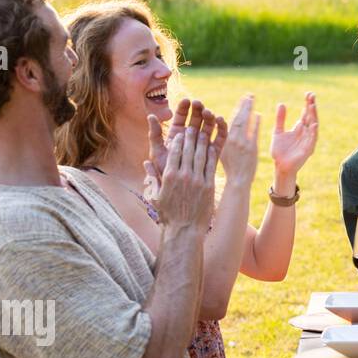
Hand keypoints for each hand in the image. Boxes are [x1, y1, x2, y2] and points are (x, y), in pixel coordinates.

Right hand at [155, 101, 222, 230]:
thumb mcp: (155, 196)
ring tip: (202, 133)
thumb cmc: (168, 214)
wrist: (185, 229)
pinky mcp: (208, 185)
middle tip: (192, 127)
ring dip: (202, 142)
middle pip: (187, 150)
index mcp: (169, 176)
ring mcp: (197, 180)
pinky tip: (212, 147)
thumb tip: (146, 162)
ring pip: (200, 155)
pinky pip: (210, 166)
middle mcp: (183, 175)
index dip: (178, 141)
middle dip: (190, 137)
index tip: (180, 134)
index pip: (174, 152)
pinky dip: (211, 155)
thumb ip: (152, 178)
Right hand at [220, 95, 259, 186]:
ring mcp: (242, 144)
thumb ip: (221, 137)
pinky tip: (258, 114)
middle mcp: (232, 140)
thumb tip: (220, 122)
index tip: (240, 100)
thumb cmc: (229, 167)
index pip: (228, 121)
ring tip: (252, 99)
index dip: (235, 109)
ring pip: (245, 123)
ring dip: (249, 109)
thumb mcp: (221, 151)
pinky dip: (256, 122)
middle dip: (243, 105)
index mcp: (223, 140)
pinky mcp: (252, 149)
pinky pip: (254, 132)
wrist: (238, 181)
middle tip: (248, 95)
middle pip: (237, 118)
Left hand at [271, 92, 318, 178]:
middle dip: (311, 106)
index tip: (308, 94)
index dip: (307, 104)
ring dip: (313, 116)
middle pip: (310, 117)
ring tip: (312, 106)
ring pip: (313, 126)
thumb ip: (280, 119)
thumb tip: (281, 104)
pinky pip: (312, 139)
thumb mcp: (278, 132)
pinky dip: (314, 132)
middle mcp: (306, 133)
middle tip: (311, 96)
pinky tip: (313, 124)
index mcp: (299, 128)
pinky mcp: (308, 149)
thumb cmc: (280, 151)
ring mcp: (308, 140)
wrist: (280, 166)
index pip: (305, 113)